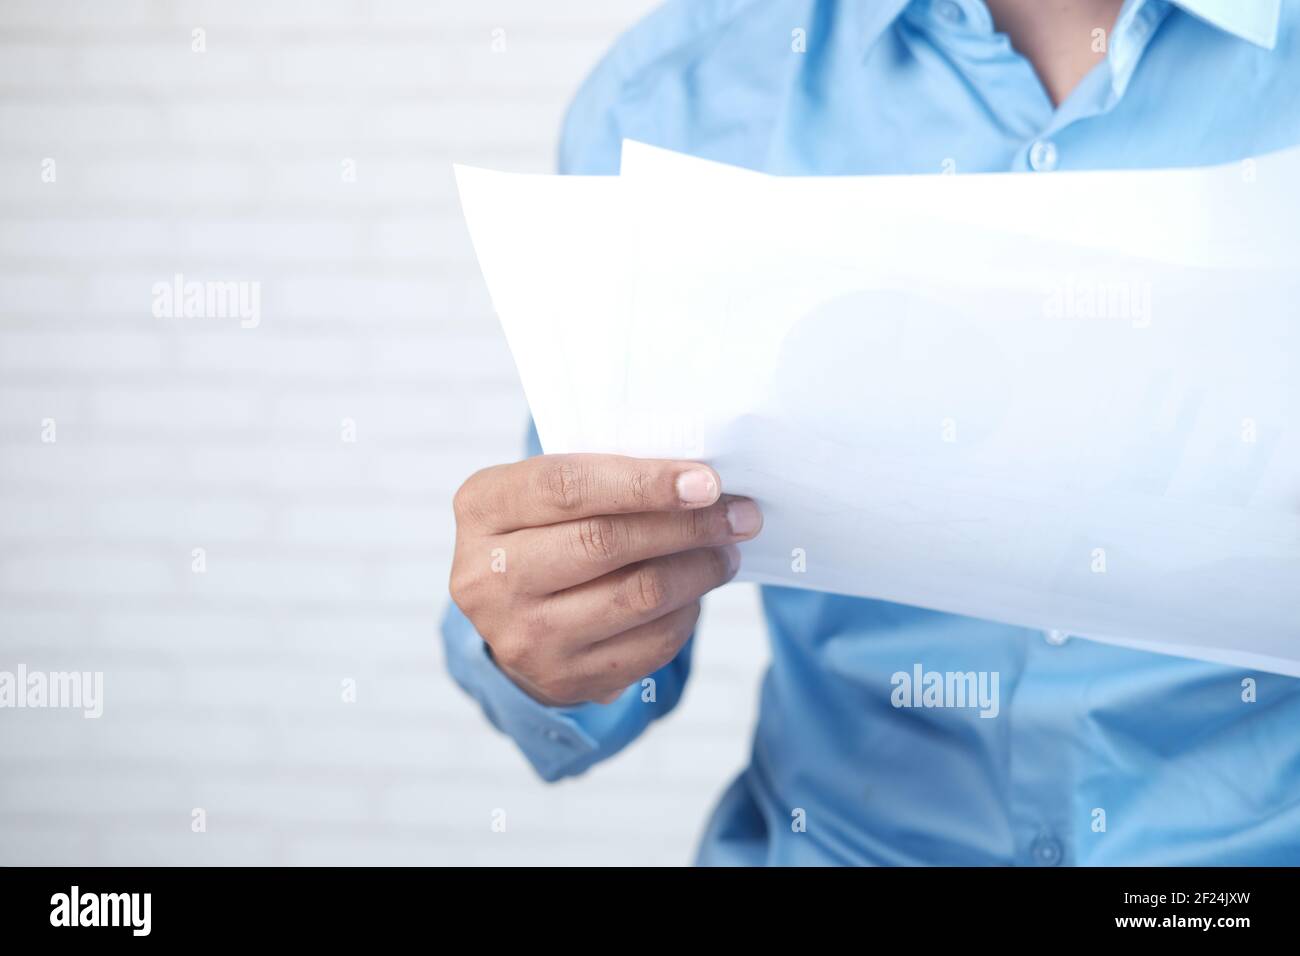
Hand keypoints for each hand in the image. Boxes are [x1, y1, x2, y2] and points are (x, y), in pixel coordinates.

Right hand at [449, 454, 761, 705]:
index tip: (707, 481)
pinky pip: (649, 642)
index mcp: (482, 509)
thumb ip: (604, 477)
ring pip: (637, 595)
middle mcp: (488, 576)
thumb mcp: (547, 492)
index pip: (568, 487)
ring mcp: (523, 635)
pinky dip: (686, 611)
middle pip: (605, 542)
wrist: (514, 616)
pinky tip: (696, 591)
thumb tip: (701, 481)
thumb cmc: (546, 530)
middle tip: (739, 514)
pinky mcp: (563, 678)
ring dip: (698, 569)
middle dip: (686, 525)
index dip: (645, 483)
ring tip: (727, 550)